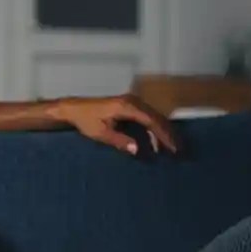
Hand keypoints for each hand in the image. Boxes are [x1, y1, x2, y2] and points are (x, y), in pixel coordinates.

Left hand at [57, 94, 179, 154]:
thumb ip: (119, 141)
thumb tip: (137, 150)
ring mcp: (132, 102)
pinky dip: (153, 128)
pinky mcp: (129, 106)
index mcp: (127, 107)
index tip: (172, 147)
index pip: (152, 121)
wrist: (74, 109)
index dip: (163, 135)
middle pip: (157, 117)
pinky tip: (155, 142)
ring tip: (168, 148)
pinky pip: (146, 116)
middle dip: (167, 134)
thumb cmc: (85, 121)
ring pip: (153, 117)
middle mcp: (133, 101)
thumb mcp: (100, 134)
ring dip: (161, 132)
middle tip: (177, 150)